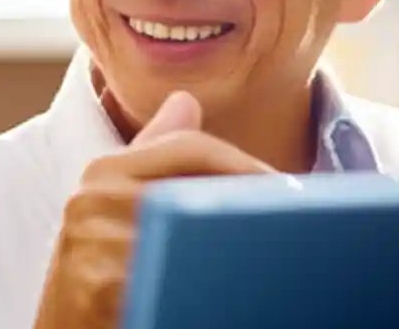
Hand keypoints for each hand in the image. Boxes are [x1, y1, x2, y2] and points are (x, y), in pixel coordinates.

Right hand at [32, 91, 275, 328]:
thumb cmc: (98, 280)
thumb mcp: (117, 212)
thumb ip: (155, 156)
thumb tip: (185, 101)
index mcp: (103, 172)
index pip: (192, 149)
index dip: (249, 169)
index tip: (295, 195)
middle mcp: (93, 199)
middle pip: (200, 188)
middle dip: (253, 209)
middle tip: (305, 229)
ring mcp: (94, 243)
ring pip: (196, 236)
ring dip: (242, 252)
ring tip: (277, 264)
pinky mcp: (99, 289)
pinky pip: (172, 283)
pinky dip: (208, 291)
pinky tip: (227, 297)